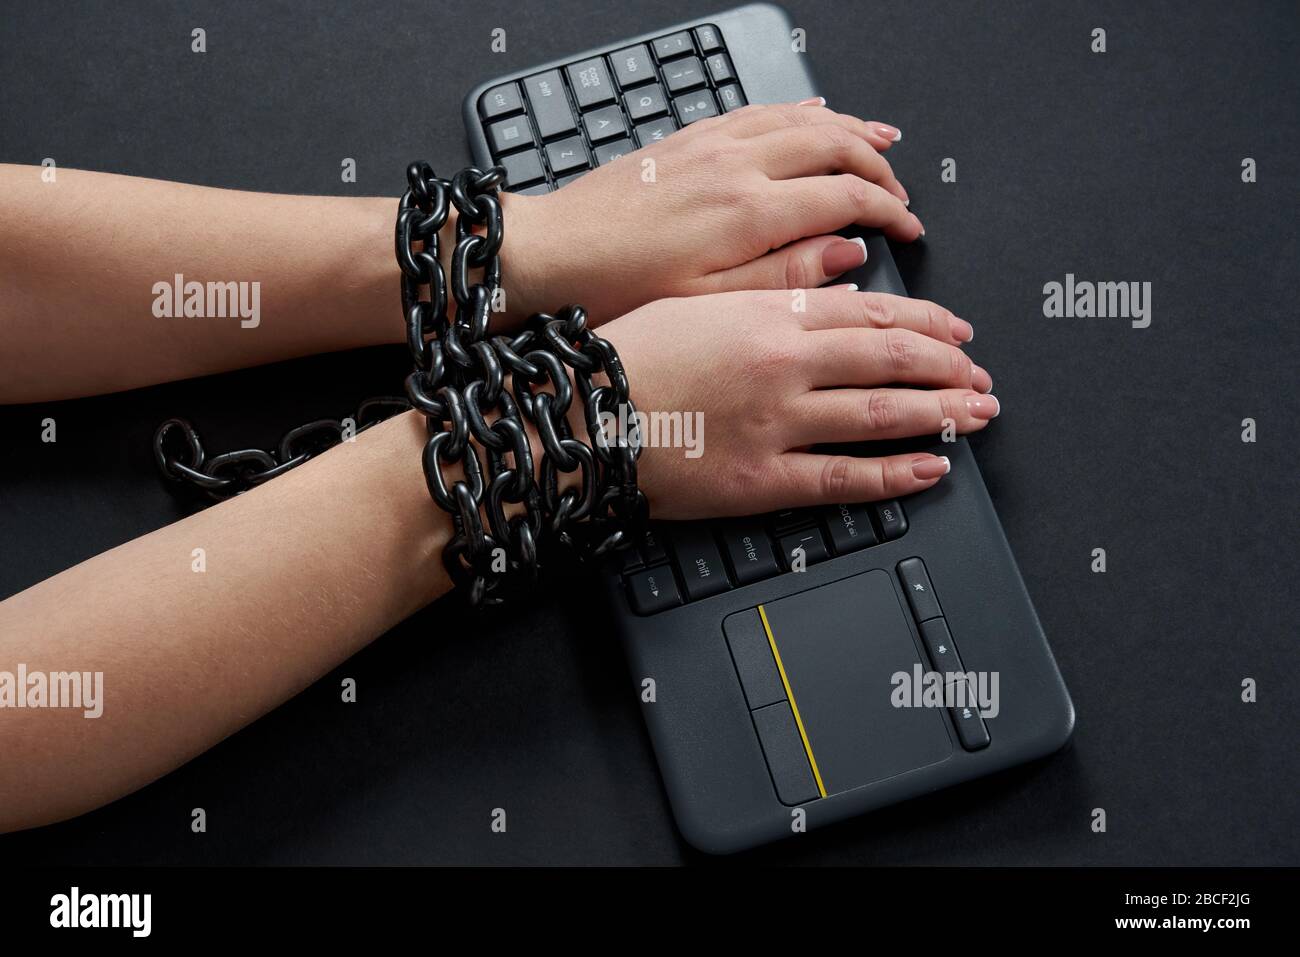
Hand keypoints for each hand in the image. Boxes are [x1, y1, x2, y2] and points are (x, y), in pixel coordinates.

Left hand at [499, 102, 923, 324]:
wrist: (550, 254)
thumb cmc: (619, 288)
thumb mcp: (710, 304)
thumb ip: (785, 275)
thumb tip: (846, 252)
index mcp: (748, 211)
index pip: (846, 195)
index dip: (889, 211)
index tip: (908, 229)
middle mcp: (735, 165)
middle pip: (834, 144)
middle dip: (879, 165)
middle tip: (900, 192)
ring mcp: (710, 144)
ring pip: (801, 118)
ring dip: (848, 128)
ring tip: (881, 140)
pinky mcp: (686, 138)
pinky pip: (759, 111)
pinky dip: (798, 111)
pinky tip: (812, 114)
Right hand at [597, 288, 989, 519]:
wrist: (581, 413)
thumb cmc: (628, 353)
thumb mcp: (698, 294)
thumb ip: (776, 282)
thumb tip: (844, 265)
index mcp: (769, 316)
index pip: (872, 314)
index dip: (926, 324)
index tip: (955, 333)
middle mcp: (785, 366)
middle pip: (891, 360)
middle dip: (949, 368)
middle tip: (981, 378)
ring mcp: (779, 425)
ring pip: (881, 414)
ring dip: (941, 414)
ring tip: (977, 415)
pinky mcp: (764, 479)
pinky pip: (844, 478)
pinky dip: (895, 474)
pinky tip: (931, 468)